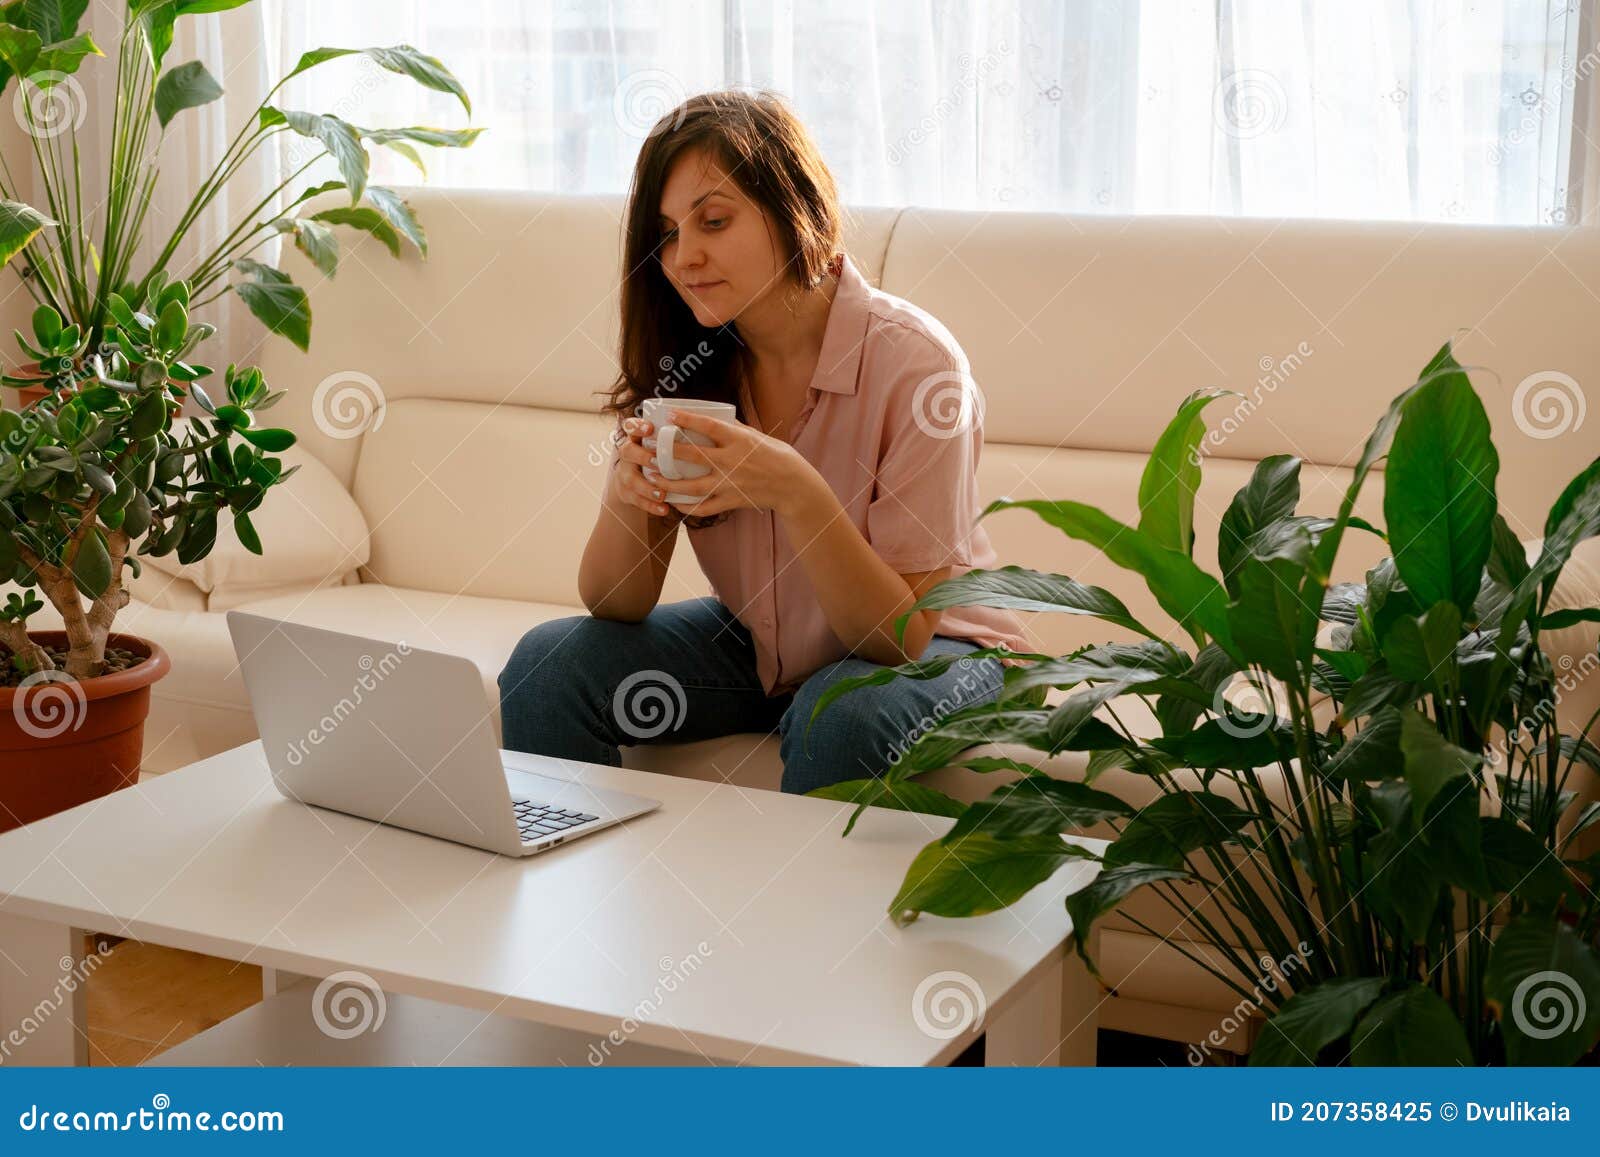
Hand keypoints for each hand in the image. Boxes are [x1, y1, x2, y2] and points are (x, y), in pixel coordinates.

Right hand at [608, 416, 681, 521]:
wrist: (636, 479)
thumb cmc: (660, 455)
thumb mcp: (663, 442)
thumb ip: (678, 434)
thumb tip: (708, 426)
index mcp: (637, 437)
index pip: (631, 426)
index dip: (638, 426)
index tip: (650, 428)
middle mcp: (628, 453)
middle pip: (627, 451)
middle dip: (641, 456)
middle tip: (656, 461)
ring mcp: (625, 473)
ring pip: (630, 479)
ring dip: (646, 487)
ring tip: (661, 494)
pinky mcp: (626, 493)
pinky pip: (636, 500)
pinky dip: (651, 506)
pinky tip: (664, 509)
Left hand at [645, 408, 819, 518]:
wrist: (793, 486)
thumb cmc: (777, 456)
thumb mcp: (758, 436)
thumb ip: (736, 430)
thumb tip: (716, 420)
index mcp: (739, 441)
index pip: (709, 427)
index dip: (688, 420)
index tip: (670, 414)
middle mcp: (732, 462)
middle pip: (693, 456)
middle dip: (668, 451)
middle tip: (650, 448)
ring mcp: (730, 483)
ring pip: (693, 486)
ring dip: (670, 483)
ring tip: (652, 478)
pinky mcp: (732, 501)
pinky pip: (705, 507)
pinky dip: (687, 507)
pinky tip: (674, 504)